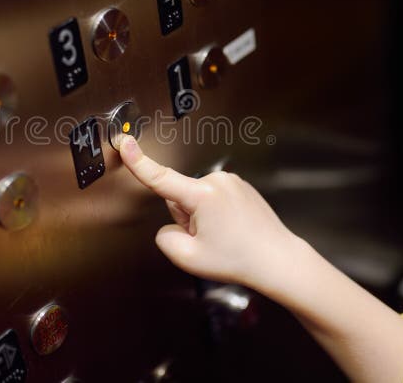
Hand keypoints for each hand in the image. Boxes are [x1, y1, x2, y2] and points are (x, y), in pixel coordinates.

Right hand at [119, 136, 305, 298]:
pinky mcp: (240, 186)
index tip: (125, 143)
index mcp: (202, 195)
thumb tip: (170, 227)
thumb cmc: (239, 259)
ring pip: (196, 199)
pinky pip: (213, 198)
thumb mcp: (188, 258)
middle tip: (208, 239)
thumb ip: (165, 238)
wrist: (278, 260)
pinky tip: (231, 229)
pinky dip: (216, 214)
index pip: (160, 178)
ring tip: (224, 235)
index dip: (138, 161)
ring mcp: (231, 182)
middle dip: (187, 219)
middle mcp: (217, 181)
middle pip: (179, 198)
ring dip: (202, 217)